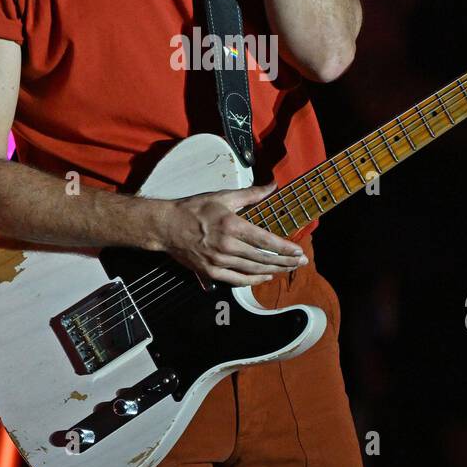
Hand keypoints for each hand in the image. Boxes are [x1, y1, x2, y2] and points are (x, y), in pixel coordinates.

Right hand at [150, 180, 307, 286]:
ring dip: (273, 271)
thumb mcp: (223, 196)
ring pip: (252, 270)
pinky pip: (236, 280)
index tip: (299, 251)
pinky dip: (253, 280)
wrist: (166, 226)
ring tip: (288, 269)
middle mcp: (227, 246)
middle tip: (300, 262)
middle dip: (285, 261)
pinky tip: (265, 277)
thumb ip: (250, 194)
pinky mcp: (210, 272)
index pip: (265, 240)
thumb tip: (272, 186)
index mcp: (231, 225)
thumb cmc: (194, 209)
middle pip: (262, 258)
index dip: (285, 248)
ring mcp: (218, 261)